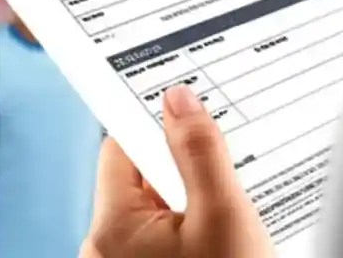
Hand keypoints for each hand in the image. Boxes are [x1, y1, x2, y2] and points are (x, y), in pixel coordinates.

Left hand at [81, 86, 272, 257]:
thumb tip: (179, 99)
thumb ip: (200, 155)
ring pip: (160, 208)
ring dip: (193, 193)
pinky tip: (230, 220)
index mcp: (112, 228)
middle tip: (222, 142)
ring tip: (234, 181)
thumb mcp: (224, 218)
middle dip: (181, 160)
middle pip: (142, 179)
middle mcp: (109, 246)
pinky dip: (195, 223)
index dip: (152, 123)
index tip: (184, 102)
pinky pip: (169, 235)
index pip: (120, 150)